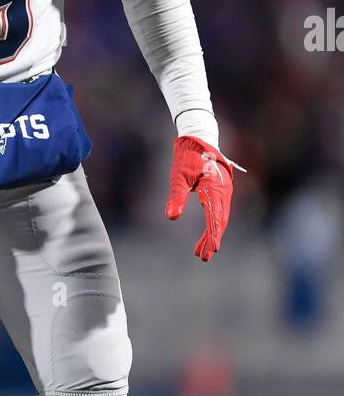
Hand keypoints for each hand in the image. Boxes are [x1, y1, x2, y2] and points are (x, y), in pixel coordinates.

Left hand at [165, 136, 237, 261]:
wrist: (199, 137)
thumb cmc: (188, 155)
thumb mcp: (178, 176)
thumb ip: (176, 197)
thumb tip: (172, 217)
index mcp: (215, 187)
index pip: (215, 216)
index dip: (213, 235)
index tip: (211, 250)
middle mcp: (223, 190)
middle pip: (219, 221)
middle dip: (211, 240)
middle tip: (203, 257)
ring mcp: (224, 191)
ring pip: (220, 218)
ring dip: (212, 234)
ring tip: (201, 252)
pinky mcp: (220, 191)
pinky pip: (218, 211)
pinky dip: (213, 224)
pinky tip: (207, 235)